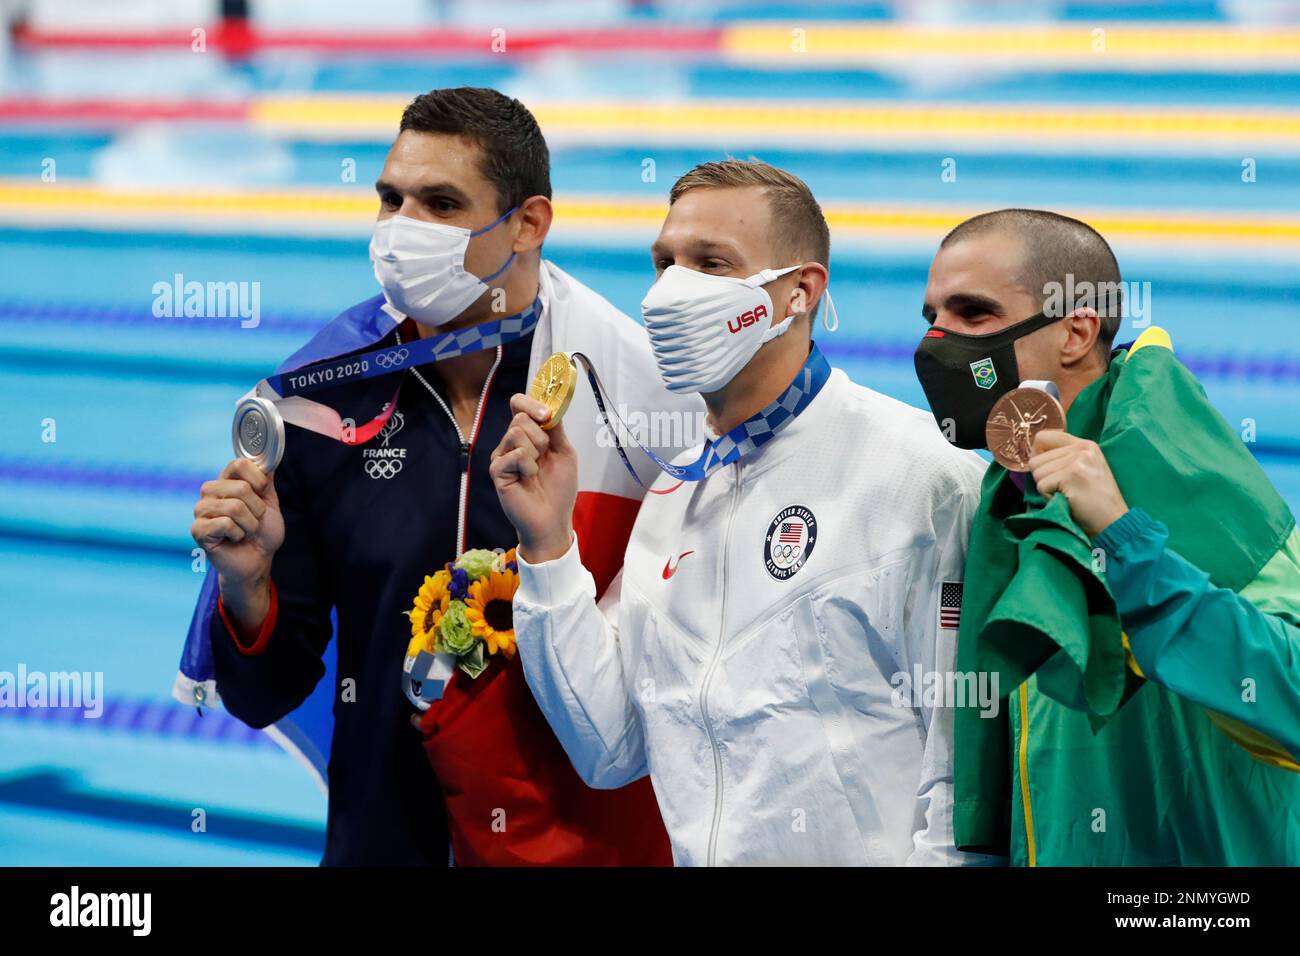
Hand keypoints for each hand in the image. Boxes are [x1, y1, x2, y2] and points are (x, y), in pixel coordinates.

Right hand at [191, 458, 283, 632]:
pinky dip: (238, 534)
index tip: (262, 495)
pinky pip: (225, 524)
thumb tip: (267, 459)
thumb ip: (266, 480)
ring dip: (250, 524)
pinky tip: (233, 539)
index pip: (239, 464)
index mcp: (226, 481)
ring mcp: (201, 510)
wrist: (258, 560)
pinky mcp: (197, 530)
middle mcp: (210, 492)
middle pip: (241, 488)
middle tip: (253, 520)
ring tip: (245, 531)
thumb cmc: (262, 532)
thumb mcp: (270, 502)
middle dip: (257, 509)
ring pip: (235, 507)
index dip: (258, 480)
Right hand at [489, 394, 577, 563]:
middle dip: (541, 436)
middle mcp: (511, 442)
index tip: (547, 415)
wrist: (552, 519)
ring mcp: (502, 455)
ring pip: (516, 432)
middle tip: (544, 456)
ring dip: (535, 451)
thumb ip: (556, 430)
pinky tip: (527, 478)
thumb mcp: (565, 453)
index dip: (531, 403)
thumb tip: (550, 406)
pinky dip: (528, 465)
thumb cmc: (559, 489)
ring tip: (536, 470)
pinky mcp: (496, 470)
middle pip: (520, 417)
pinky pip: (515, 453)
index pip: (519, 404)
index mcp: (528, 434)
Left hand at [1028, 430, 1128, 537]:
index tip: (1047, 471)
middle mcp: (1082, 449)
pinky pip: (1041, 486)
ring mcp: (1077, 461)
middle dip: (1044, 478)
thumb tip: (1033, 455)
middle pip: (1036, 459)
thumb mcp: (1086, 468)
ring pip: (1037, 473)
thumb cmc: (1095, 501)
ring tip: (1068, 494)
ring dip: (1047, 489)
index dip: (1037, 455)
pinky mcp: (1070, 476)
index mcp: (1085, 444)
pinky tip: (1067, 500)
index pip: (1044, 437)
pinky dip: (1049, 497)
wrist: (1113, 522)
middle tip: (1065, 489)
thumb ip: (1064, 457)